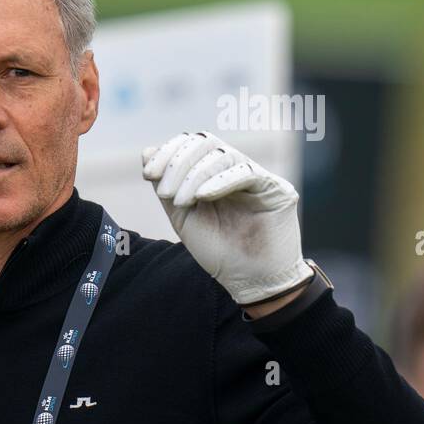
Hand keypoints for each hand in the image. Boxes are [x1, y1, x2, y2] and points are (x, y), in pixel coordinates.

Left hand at [141, 131, 311, 305]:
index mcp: (214, 173)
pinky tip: (203, 197)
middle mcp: (236, 170)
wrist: (248, 280)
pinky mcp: (277, 189)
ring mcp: (257, 177)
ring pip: (223, 155)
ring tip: (182, 202)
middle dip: (178, 163)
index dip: (168, 152)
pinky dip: (220, 181)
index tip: (147, 174)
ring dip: (194, 176)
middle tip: (165, 193)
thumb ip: (166, 186)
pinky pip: (247, 172)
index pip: (192, 145)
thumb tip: (147, 152)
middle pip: (205, 143)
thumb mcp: (182, 216)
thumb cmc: (217, 251)